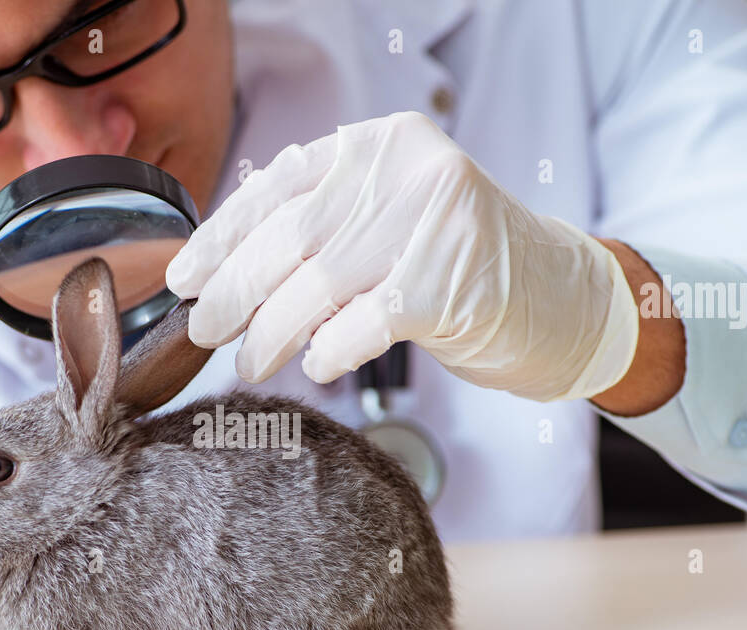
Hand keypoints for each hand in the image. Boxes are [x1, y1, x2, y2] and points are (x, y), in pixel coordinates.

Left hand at [166, 112, 638, 399]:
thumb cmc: (459, 270)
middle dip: (234, 290)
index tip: (185, 276)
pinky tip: (314, 367)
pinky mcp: (446, 284)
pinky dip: (325, 350)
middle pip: (289, 235)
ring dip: (269, 332)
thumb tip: (225, 270)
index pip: (278, 183)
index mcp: (382, 145)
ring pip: (314, 283)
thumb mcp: (390, 223)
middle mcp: (406, 170)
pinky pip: (357, 324)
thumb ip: (324, 228)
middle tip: (204, 329)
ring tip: (250, 362)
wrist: (561, 301)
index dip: (222, 234)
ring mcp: (430, 223)